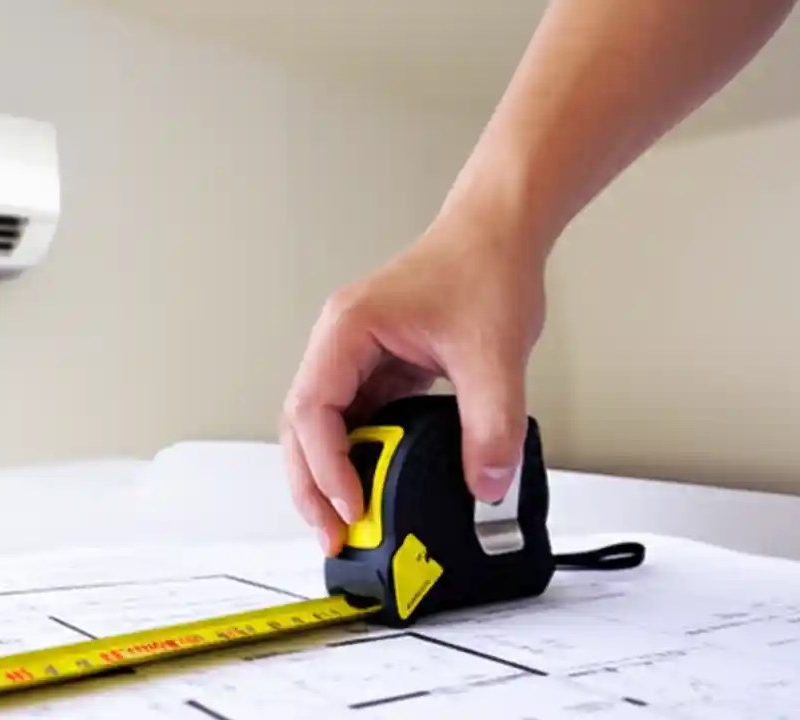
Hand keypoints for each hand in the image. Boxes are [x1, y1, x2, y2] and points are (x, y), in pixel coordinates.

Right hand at [279, 208, 546, 554]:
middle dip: (312, 486)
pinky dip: (356, 461)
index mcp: (348, 330)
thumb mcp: (494, 354)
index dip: (326, 467)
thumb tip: (485, 486)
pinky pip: (353, 424)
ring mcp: (353, 359)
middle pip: (300, 428)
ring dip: (328, 478)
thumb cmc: (483, 268)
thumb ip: (491, 424)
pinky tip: (372, 489)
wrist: (499, 234)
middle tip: (334, 535)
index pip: (313, 410)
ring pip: (320, 431)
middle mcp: (339, 346)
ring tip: (348, 524)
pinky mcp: (376, 371)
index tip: (351, 509)